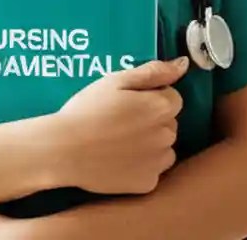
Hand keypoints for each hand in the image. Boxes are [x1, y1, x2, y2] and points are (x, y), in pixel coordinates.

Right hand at [50, 57, 188, 195]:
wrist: (63, 150)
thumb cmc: (87, 110)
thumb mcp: (115, 81)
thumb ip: (153, 72)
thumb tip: (183, 64)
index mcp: (161, 107)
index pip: (172, 98)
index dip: (151, 98)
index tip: (128, 103)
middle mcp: (167, 135)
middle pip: (169, 123)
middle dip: (152, 121)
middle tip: (120, 122)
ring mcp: (159, 162)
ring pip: (164, 148)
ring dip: (150, 144)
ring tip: (119, 142)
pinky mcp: (148, 183)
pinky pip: (152, 171)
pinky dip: (141, 166)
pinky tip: (118, 161)